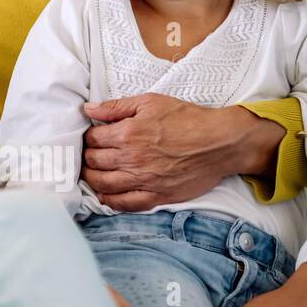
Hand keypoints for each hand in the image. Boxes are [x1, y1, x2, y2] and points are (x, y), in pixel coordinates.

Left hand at [81, 94, 282, 210]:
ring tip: (91, 173)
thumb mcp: (150, 102)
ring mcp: (143, 180)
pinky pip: (124, 204)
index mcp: (128, 134)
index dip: (87, 137)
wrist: (220, 142)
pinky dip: (109, 201)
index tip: (90, 137)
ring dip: (91, 179)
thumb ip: (115, 107)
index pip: (92, 139)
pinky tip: (105, 195)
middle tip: (88, 154)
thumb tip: (88, 109)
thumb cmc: (187, 118)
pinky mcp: (157, 196)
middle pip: (94, 161)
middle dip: (86, 157)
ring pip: (103, 185)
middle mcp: (132, 159)